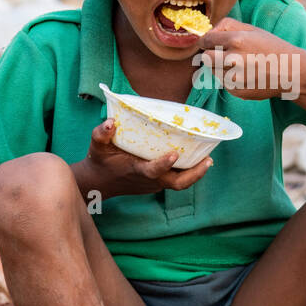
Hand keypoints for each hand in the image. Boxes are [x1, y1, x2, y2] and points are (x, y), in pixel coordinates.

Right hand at [75, 118, 211, 197]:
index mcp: (136, 170)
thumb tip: (111, 122)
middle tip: (209, 160)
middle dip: (195, 174)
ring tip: (208, 158)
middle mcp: (149, 180)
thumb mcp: (97, 146)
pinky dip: (188, 170)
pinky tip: (197, 156)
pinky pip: (176, 178)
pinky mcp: (158, 183)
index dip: (164, 164)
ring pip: (180, 183)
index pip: (153, 171)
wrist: (99, 183)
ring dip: (196, 172)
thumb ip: (101, 134)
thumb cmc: (100, 161)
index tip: (174, 154)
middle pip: (178, 184)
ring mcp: (155, 184)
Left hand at [196, 18, 301, 100]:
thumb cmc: (270, 47)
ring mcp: (235, 78)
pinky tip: (246, 75)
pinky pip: (224, 83)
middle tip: (224, 55)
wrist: (290, 72)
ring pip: (214, 72)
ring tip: (239, 65)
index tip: (211, 43)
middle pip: (205, 58)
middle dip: (211, 55)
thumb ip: (227, 26)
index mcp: (236, 40)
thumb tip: (206, 33)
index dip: (207, 42)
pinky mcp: (237, 91)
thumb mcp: (252, 29)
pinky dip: (230, 79)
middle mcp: (234, 60)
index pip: (206, 40)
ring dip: (221, 68)